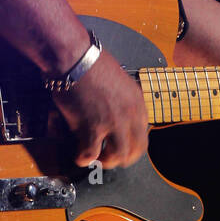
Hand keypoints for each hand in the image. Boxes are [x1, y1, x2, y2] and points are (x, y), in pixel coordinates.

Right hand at [50, 50, 149, 168]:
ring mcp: (113, 123)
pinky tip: (79, 155)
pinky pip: (91, 154)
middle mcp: (130, 116)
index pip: (143, 137)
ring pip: (117, 157)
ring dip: (106, 161)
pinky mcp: (92, 127)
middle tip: (109, 158)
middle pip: (135, 151)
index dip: (131, 147)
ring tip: (95, 158)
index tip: (120, 148)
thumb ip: (124, 103)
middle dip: (121, 159)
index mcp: (138, 104)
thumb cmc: (93, 65)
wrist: (77, 59)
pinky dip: (84, 158)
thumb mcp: (121, 83)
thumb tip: (118, 120)